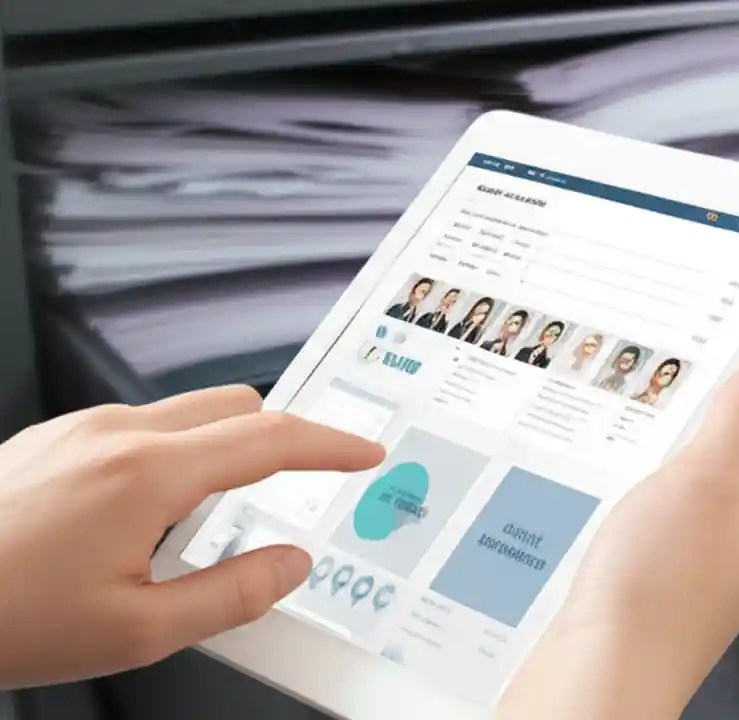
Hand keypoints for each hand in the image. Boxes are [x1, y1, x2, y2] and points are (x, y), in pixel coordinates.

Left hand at [0, 386, 383, 688]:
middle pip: (237, 406)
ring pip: (188, 414)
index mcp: (147, 473)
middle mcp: (115, 433)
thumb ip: (233, 595)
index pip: (271, 440)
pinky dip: (174, 456)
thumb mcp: (136, 631)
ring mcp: (80, 428)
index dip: (331, 446)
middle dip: (281, 440)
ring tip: (207, 525)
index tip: (365, 453)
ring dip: (223, 451)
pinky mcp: (54, 438)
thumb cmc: (3, 614)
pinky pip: (141, 426)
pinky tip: (149, 517)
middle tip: (301, 485)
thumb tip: (290, 566)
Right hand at [499, 356, 738, 718]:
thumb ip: (737, 424)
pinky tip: (594, 494)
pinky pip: (637, 529)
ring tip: (618, 440)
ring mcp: (683, 574)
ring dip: (647, 465)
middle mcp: (728, 552)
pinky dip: (619, 502)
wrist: (594, 685)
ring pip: (673, 497)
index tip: (713, 356)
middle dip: (686, 427)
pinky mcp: (639, 590)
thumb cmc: (653, 601)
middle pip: (719, 466)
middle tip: (653, 394)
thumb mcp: (704, 484)